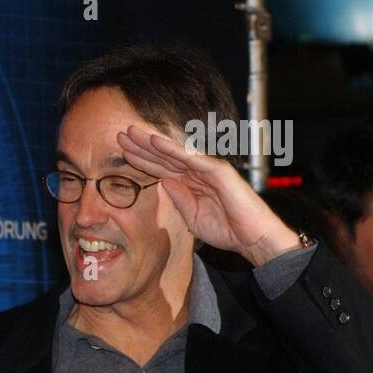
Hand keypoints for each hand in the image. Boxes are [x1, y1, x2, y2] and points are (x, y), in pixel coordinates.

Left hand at [116, 126, 300, 266]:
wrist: (252, 239)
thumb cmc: (227, 229)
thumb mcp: (192, 216)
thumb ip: (178, 198)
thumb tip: (162, 182)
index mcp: (190, 183)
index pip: (161, 168)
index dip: (141, 159)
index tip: (122, 152)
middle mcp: (198, 173)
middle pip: (164, 157)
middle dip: (141, 146)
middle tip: (119, 135)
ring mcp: (208, 170)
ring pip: (174, 153)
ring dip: (151, 142)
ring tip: (131, 132)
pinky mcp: (218, 171)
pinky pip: (191, 158)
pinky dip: (173, 150)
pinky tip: (155, 142)